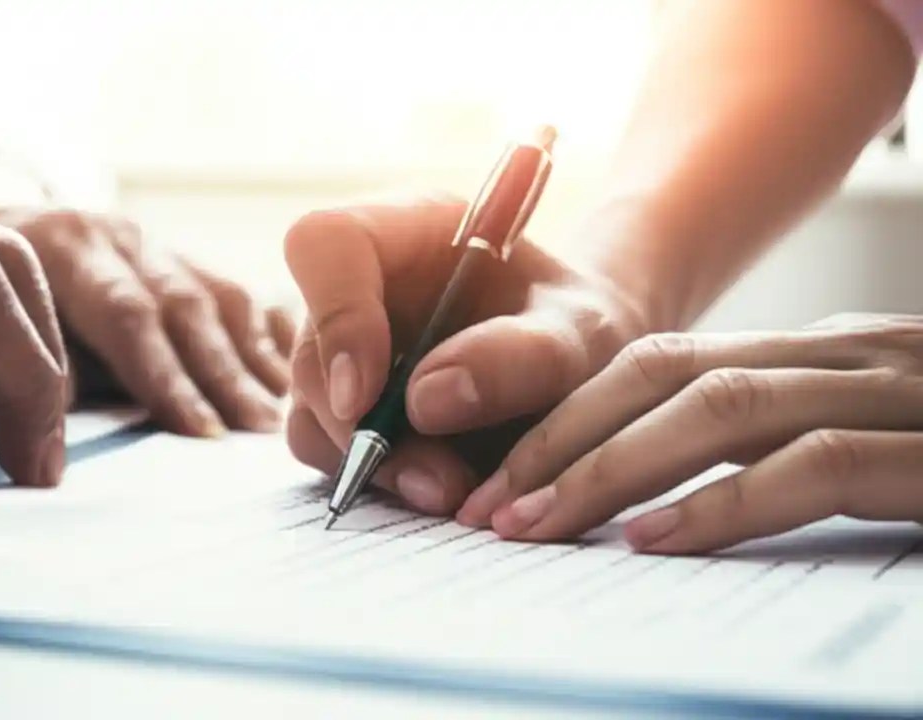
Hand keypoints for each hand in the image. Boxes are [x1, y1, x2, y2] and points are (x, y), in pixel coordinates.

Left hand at [0, 207, 294, 435]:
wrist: (0, 226)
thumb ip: (35, 365)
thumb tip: (67, 419)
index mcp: (62, 248)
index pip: (125, 313)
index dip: (164, 375)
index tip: (200, 433)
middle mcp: (119, 236)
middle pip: (184, 305)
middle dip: (223, 375)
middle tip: (258, 432)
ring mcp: (159, 243)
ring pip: (221, 297)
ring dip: (255, 361)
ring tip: (283, 417)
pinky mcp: (186, 255)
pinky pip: (238, 291)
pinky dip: (269, 336)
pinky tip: (296, 375)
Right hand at [283, 198, 645, 514]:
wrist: (589, 370)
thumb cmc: (584, 331)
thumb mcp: (580, 335)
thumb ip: (520, 355)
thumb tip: (423, 401)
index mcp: (408, 230)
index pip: (325, 244)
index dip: (335, 316)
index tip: (366, 393)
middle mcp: (362, 288)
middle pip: (311, 350)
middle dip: (363, 426)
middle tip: (436, 480)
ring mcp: (345, 350)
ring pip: (311, 413)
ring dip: (371, 464)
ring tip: (451, 490)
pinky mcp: (349, 409)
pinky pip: (328, 452)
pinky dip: (377, 480)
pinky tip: (440, 485)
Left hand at [482, 313, 922, 553]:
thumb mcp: (862, 429)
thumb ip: (773, 446)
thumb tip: (652, 503)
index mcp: (812, 353)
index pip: (659, 365)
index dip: (565, 421)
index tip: (500, 484)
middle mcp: (842, 356)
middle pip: (666, 373)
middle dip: (561, 439)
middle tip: (489, 507)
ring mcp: (892, 393)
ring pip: (718, 406)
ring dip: (610, 467)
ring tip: (538, 523)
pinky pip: (815, 464)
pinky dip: (724, 502)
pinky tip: (655, 538)